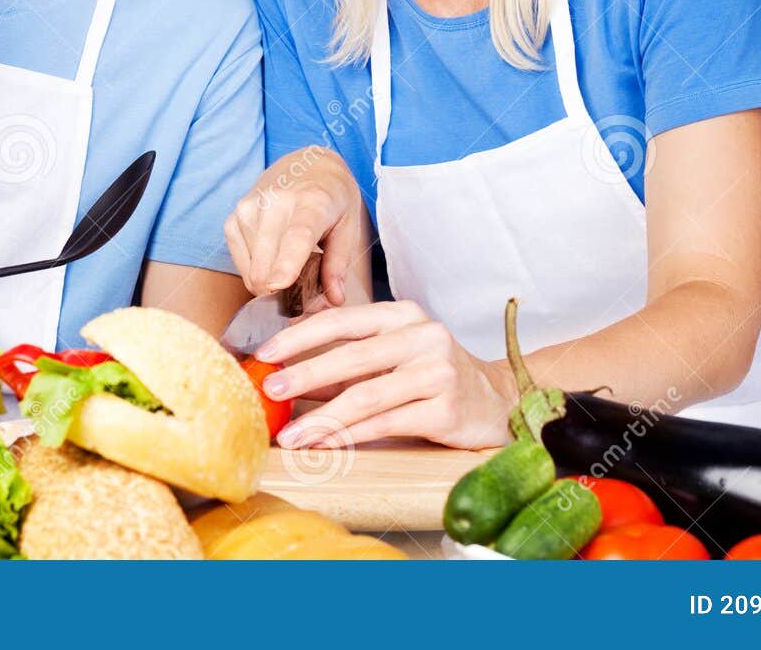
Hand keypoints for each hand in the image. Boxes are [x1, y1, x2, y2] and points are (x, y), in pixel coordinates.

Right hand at [223, 147, 368, 303]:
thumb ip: (339, 264)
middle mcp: (275, 202)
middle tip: (303, 291)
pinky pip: (240, 263)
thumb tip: (334, 300)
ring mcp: (248, 208)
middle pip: (266, 262)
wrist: (308, 163)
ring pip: (252, 270)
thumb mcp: (348, 225)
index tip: (279, 286)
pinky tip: (272, 256)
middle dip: (282, 292)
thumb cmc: (332, 197)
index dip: (286, 263)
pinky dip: (256, 270)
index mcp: (312, 202)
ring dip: (269, 281)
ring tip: (289, 265)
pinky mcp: (232, 218)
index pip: (296, 235)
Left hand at [252, 300, 515, 450]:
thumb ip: (346, 360)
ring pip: (366, 396)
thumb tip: (286, 371)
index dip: (299, 336)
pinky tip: (325, 445)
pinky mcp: (446, 409)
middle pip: (352, 357)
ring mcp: (438, 373)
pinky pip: (387, 424)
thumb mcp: (393, 355)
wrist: (497, 402)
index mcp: (403, 315)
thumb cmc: (432, 376)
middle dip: (304, 374)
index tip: (264, 353)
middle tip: (270, 389)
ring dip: (322, 418)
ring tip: (291, 435)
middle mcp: (424, 337)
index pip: (342, 320)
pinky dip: (350, 436)